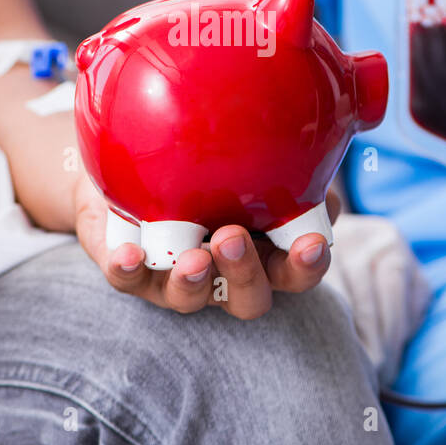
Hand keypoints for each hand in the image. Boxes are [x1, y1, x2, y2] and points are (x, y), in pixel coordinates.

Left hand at [72, 175, 334, 318]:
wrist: (136, 156)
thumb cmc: (212, 159)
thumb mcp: (251, 152)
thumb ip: (287, 156)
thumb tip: (317, 146)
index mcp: (264, 250)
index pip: (297, 270)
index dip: (307, 264)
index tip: (311, 244)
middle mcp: (223, 274)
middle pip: (247, 298)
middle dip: (244, 274)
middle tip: (232, 237)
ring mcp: (177, 279)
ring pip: (189, 297)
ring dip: (193, 280)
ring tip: (194, 255)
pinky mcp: (131, 271)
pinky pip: (128, 281)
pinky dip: (129, 271)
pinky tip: (129, 255)